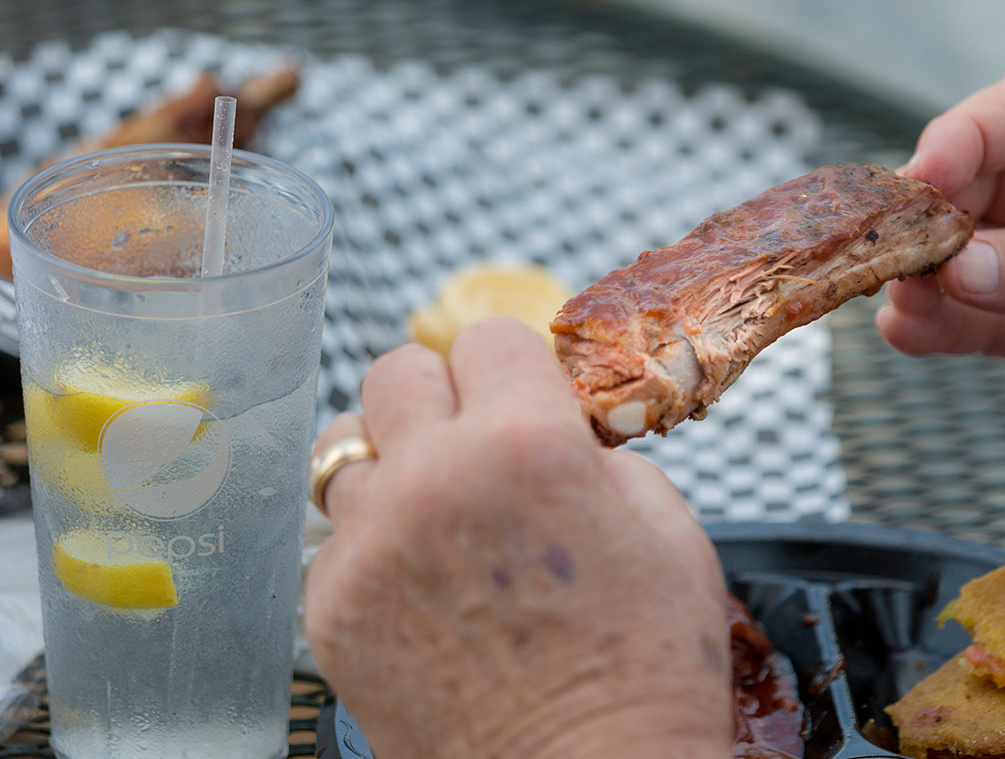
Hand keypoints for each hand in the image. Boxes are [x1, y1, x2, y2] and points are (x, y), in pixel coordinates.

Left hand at [303, 319, 730, 758]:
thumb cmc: (647, 669)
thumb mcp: (670, 526)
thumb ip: (599, 453)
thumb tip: (557, 431)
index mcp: (527, 442)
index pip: (486, 337)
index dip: (513, 369)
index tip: (522, 397)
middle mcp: (435, 477)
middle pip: (396, 371)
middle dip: (442, 398)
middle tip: (475, 446)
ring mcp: (370, 544)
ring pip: (348, 450)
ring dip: (394, 468)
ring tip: (440, 519)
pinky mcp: (332, 607)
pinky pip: (335, 538)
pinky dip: (373, 547)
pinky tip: (424, 589)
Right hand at [879, 73, 1004, 563]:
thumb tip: (956, 264)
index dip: (970, 134)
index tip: (922, 180)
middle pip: (991, 180)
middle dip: (938, 213)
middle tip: (893, 253)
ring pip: (976, 253)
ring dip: (930, 275)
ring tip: (896, 305)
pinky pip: (984, 317)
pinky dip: (944, 324)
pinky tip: (912, 335)